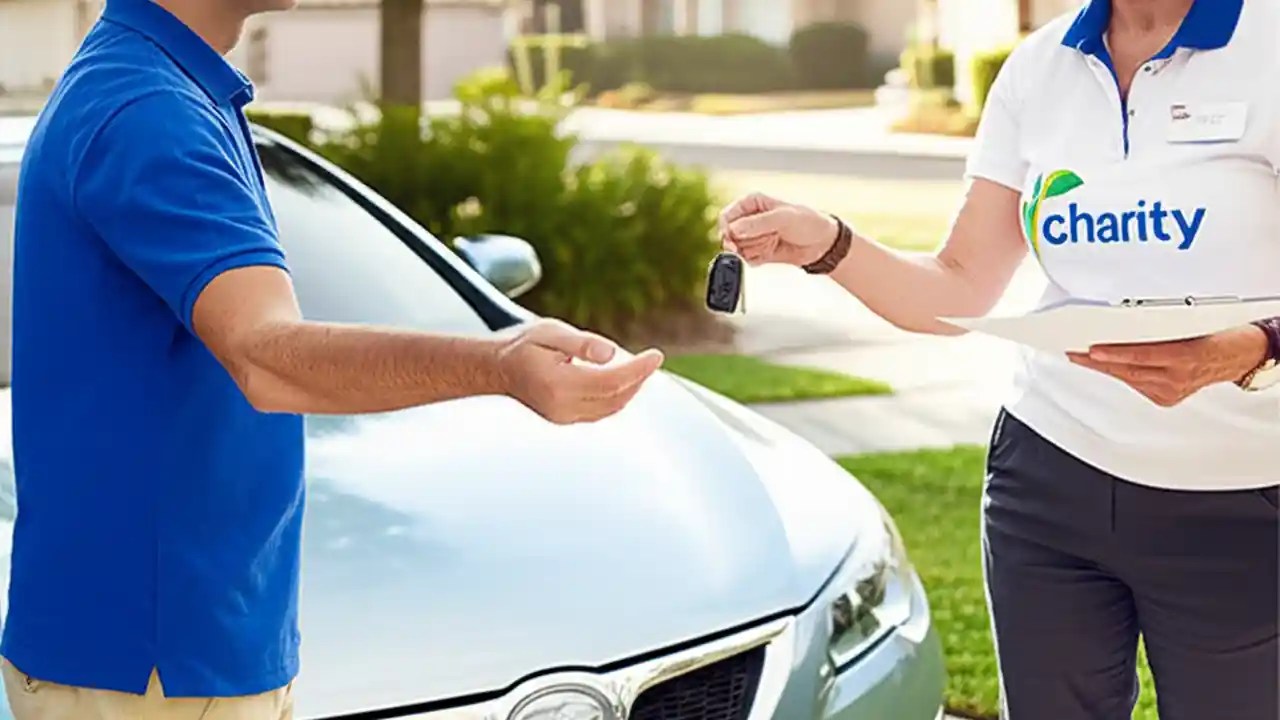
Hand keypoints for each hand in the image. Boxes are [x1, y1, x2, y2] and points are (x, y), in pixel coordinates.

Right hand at [497, 319, 663, 423]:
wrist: (496, 367)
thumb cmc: (521, 347)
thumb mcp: (551, 332)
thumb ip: (581, 343)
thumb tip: (610, 354)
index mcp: (558, 385)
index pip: (611, 382)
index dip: (638, 369)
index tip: (655, 356)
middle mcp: (561, 406)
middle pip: (615, 398)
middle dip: (638, 379)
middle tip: (651, 360)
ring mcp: (563, 416)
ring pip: (610, 409)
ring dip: (630, 390)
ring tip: (641, 369)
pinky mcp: (564, 418)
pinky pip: (600, 412)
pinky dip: (616, 397)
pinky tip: (621, 381)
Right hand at [719, 193, 839, 266]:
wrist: (823, 244)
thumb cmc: (808, 222)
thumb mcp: (784, 218)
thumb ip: (758, 223)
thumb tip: (735, 229)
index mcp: (752, 202)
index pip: (727, 216)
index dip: (727, 229)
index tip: (733, 239)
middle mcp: (749, 219)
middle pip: (729, 235)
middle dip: (743, 241)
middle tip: (761, 241)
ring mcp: (753, 237)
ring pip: (737, 249)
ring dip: (754, 250)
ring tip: (772, 242)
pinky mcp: (757, 252)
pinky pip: (746, 260)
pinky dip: (757, 259)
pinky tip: (771, 252)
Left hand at [1067, 325, 1267, 406]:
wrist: (1237, 356)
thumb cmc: (1216, 335)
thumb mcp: (1190, 325)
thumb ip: (1159, 329)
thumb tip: (1123, 324)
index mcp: (1185, 355)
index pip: (1141, 354)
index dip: (1114, 353)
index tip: (1092, 349)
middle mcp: (1177, 377)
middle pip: (1129, 369)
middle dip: (1098, 361)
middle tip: (1074, 352)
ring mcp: (1172, 391)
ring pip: (1129, 378)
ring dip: (1105, 368)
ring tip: (1082, 358)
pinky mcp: (1167, 399)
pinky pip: (1137, 385)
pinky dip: (1122, 374)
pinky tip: (1108, 367)